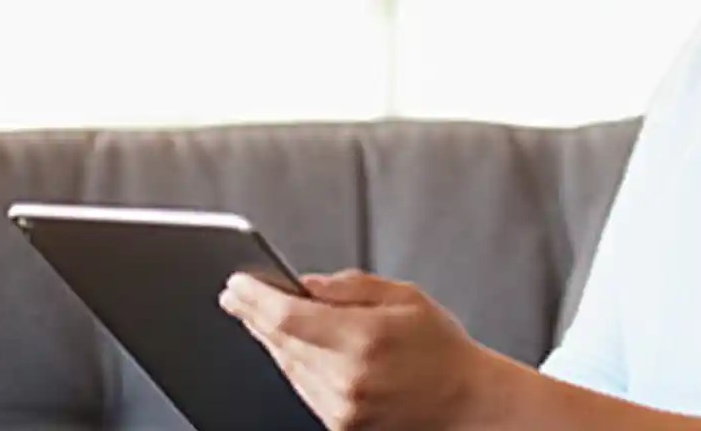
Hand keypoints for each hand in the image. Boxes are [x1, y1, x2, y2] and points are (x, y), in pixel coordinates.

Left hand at [219, 269, 496, 430]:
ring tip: (255, 315)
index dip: (255, 298)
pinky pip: (301, 389)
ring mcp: (342, 407)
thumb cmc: (441, 348)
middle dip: (252, 314)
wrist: (466, 404)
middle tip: (234, 295)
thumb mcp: (406, 297)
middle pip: (280, 342)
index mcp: (365, 337)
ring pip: (286, 366)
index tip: (237, 283)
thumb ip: (352, 287)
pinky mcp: (341, 427)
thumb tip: (305, 284)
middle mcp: (349, 377)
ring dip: (267, 339)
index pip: (288, 316)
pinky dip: (289, 364)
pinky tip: (285, 347)